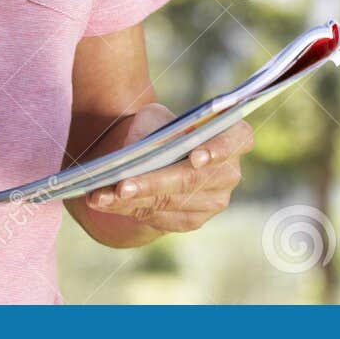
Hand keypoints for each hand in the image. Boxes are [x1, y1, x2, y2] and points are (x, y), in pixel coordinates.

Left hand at [85, 104, 254, 232]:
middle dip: (153, 183)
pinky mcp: (194, 220)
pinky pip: (162, 218)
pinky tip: (107, 203)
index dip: (219, 148)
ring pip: (172, 203)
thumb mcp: (156, 119)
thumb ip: (155, 130)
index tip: (195, 156)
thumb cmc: (159, 129)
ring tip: (101, 195)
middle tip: (121, 185)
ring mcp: (215, 201)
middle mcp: (229, 172)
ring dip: (134, 200)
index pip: (238, 140)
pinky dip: (131, 210)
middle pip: (193, 179)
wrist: (153, 156)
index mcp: (232, 136)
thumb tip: (141, 152)